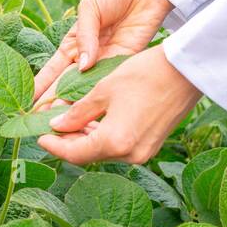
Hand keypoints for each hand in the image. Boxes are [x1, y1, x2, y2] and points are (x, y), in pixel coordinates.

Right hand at [32, 0, 173, 108]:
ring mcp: (105, 61)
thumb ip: (85, 36)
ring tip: (60, 124)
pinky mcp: (125, 62)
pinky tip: (88, 113)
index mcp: (72, 42)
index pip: (52, 69)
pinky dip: (98, 97)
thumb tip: (81, 65)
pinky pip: (109, 82)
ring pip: (85, 89)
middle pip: (66, 85)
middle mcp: (86, 56)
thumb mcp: (90, 8)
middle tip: (39, 122)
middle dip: (52, 103)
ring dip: (74, 106)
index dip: (40, 86)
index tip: (26, 103)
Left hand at [37, 44, 202, 164]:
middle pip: (89, 155)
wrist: (186, 71)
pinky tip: (93, 121)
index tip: (39, 136)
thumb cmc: (145, 74)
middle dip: (68, 141)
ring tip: (70, 120)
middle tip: (51, 124)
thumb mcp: (104, 90)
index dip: (54, 146)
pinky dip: (104, 136)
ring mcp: (143, 152)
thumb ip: (78, 112)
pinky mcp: (151, 145)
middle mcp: (129, 154)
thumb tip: (56, 125)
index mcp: (115, 142)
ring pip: (104, 151)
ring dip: (85, 138)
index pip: (74, 154)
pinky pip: (119, 147)